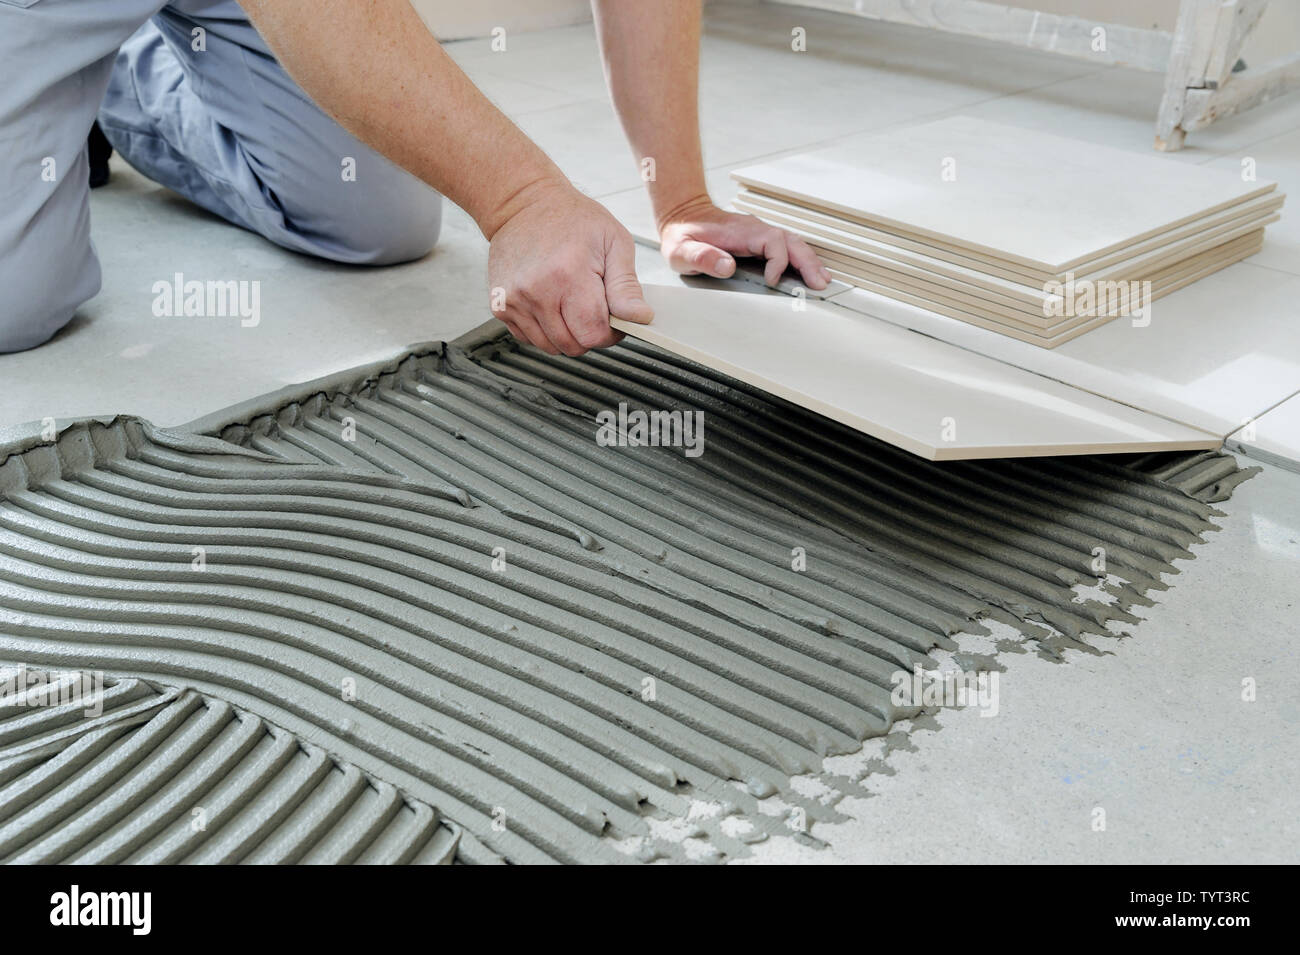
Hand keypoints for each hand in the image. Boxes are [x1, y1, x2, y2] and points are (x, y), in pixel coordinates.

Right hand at [487, 181, 652, 355]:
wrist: (524, 204)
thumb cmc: (573, 219)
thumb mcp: (614, 242)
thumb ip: (626, 286)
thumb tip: (640, 317)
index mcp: (568, 275)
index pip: (594, 334)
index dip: (610, 332)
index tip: (613, 316)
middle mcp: (536, 292)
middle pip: (573, 345)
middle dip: (589, 333)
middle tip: (592, 306)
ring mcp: (514, 301)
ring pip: (551, 347)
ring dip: (567, 333)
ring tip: (570, 302)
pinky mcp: (501, 307)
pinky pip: (531, 339)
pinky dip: (546, 330)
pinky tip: (551, 302)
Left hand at [658, 196, 831, 289]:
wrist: (682, 215)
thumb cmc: (682, 234)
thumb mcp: (681, 250)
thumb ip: (702, 257)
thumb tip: (727, 266)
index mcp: (739, 231)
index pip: (771, 241)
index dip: (777, 261)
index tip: (772, 280)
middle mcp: (754, 229)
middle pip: (790, 241)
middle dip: (807, 262)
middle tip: (819, 284)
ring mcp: (759, 233)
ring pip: (793, 243)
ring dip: (809, 261)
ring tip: (822, 280)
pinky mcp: (760, 239)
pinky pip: (787, 246)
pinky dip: (802, 258)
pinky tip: (810, 271)